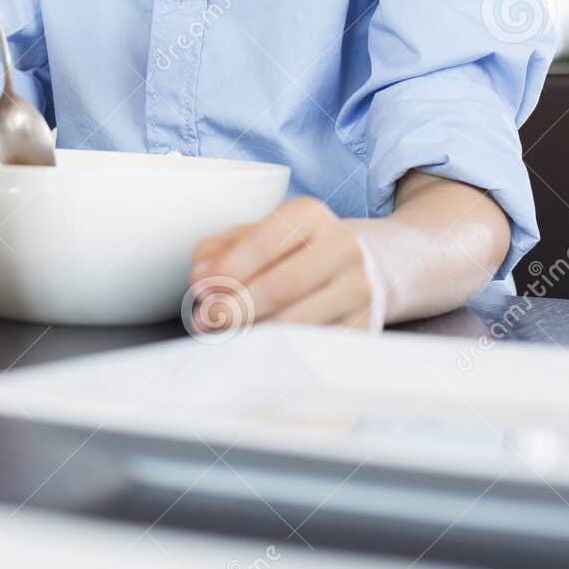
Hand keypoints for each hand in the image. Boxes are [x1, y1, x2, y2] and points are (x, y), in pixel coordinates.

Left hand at [188, 197, 381, 332]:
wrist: (368, 264)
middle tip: (206, 319)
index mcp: (311, 215)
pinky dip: (281, 353)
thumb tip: (201, 271)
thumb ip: (226, 246)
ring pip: (299, 323)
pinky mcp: (365, 327)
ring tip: (225, 337)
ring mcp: (359, 289)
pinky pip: (316, 348)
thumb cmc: (301, 250)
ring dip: (254, 334)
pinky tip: (259, 351)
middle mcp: (342, 248)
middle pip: (281, 286)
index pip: (264, 242)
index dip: (228, 268)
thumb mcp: (266, 233)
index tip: (200, 286)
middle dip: (236, 307)